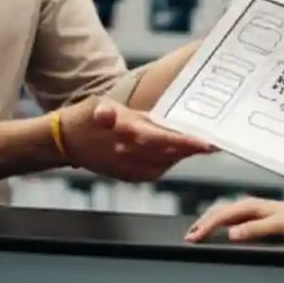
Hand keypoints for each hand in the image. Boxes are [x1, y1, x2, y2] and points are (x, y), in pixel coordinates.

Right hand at [60, 97, 213, 182]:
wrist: (66, 143)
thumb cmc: (86, 119)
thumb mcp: (97, 106)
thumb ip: (106, 112)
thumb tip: (104, 115)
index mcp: (125, 135)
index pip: (162, 140)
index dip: (186, 143)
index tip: (208, 144)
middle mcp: (130, 156)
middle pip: (171, 152)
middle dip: (194, 147)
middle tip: (218, 139)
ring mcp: (131, 169)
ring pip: (168, 161)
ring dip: (184, 153)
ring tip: (204, 144)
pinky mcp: (132, 176)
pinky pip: (159, 168)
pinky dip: (171, 160)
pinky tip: (181, 151)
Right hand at [184, 197, 283, 242]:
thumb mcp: (277, 225)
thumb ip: (254, 229)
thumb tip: (232, 233)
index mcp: (250, 205)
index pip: (221, 217)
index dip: (205, 228)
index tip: (193, 237)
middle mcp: (249, 204)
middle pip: (218, 212)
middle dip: (201, 224)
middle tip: (189, 236)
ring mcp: (252, 207)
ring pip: (223, 213)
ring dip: (208, 221)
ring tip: (198, 231)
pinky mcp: (256, 212)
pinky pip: (231, 215)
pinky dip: (219, 221)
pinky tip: (219, 226)